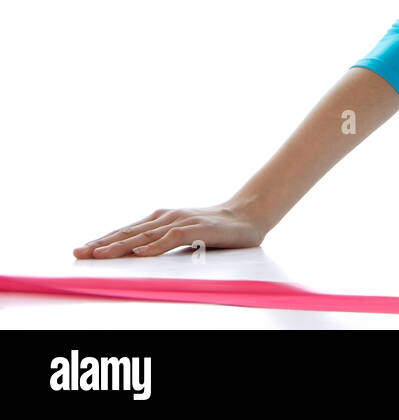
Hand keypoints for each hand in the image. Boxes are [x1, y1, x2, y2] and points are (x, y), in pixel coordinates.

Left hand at [72, 201, 267, 258]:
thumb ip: (162, 241)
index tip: (80, 250)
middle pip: (129, 232)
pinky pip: (173, 239)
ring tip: (100, 255)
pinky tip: (141, 253)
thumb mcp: (184, 233)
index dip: (103, 240)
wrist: (249, 214)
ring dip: (121, 246)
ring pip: (146, 235)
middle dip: (102, 244)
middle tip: (79, 253)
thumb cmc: (215, 228)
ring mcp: (182, 222)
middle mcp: (167, 217)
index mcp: (161, 219)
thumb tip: (136, 254)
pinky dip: (156, 246)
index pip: (126, 231)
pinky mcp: (199, 229)